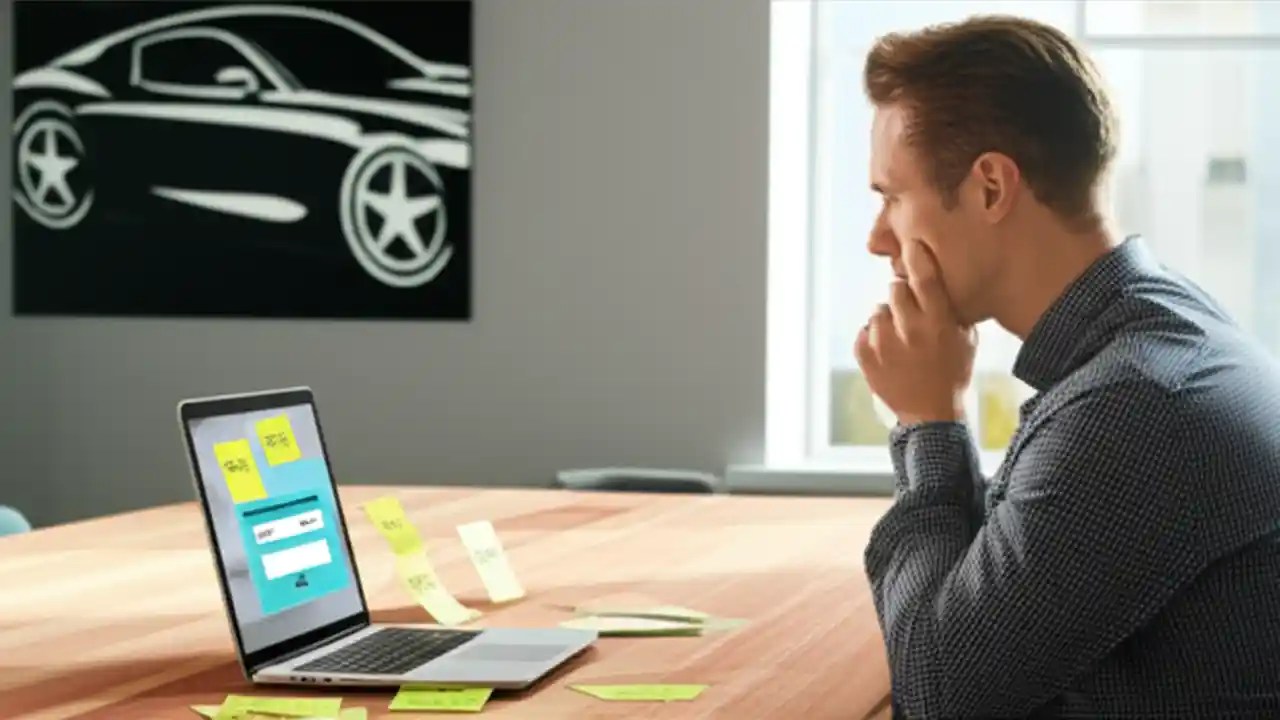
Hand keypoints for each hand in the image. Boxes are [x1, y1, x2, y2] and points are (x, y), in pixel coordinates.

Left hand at [854, 238, 976, 424]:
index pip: (923, 278)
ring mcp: (882, 343)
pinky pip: (864, 331)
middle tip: (911, 314)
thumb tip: (940, 278)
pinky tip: (888, 352)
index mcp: (937, 323)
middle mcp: (908, 329)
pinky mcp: (864, 356)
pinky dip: (873, 338)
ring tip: (900, 339)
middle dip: (903, 296)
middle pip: (896, 288)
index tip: (911, 245)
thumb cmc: (952, 373)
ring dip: (888, 320)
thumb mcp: (965, 339)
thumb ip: (952, 309)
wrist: (929, 414)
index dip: (916, 257)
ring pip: (878, 311)